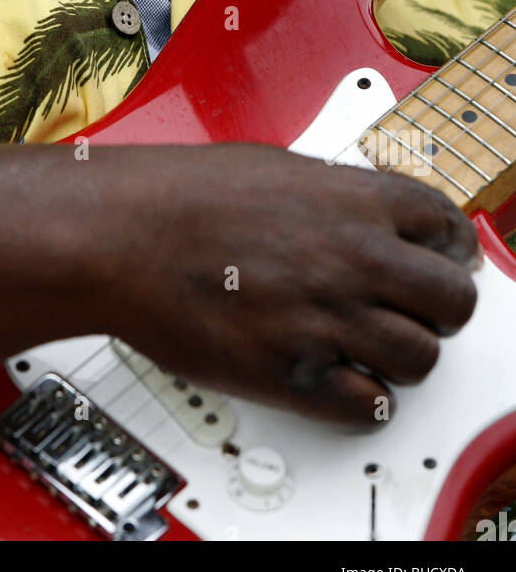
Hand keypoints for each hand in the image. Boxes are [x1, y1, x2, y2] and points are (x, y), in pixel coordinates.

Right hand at [104, 143, 478, 426]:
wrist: (119, 234)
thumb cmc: (177, 195)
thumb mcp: (274, 166)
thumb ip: (333, 194)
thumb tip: (361, 215)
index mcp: (351, 199)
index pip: (446, 227)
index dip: (448, 249)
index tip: (441, 260)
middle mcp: (351, 258)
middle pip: (452, 301)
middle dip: (437, 308)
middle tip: (412, 309)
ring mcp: (325, 317)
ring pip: (419, 358)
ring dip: (400, 356)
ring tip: (368, 347)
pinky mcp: (291, 372)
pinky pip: (366, 405)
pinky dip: (361, 399)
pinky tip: (339, 380)